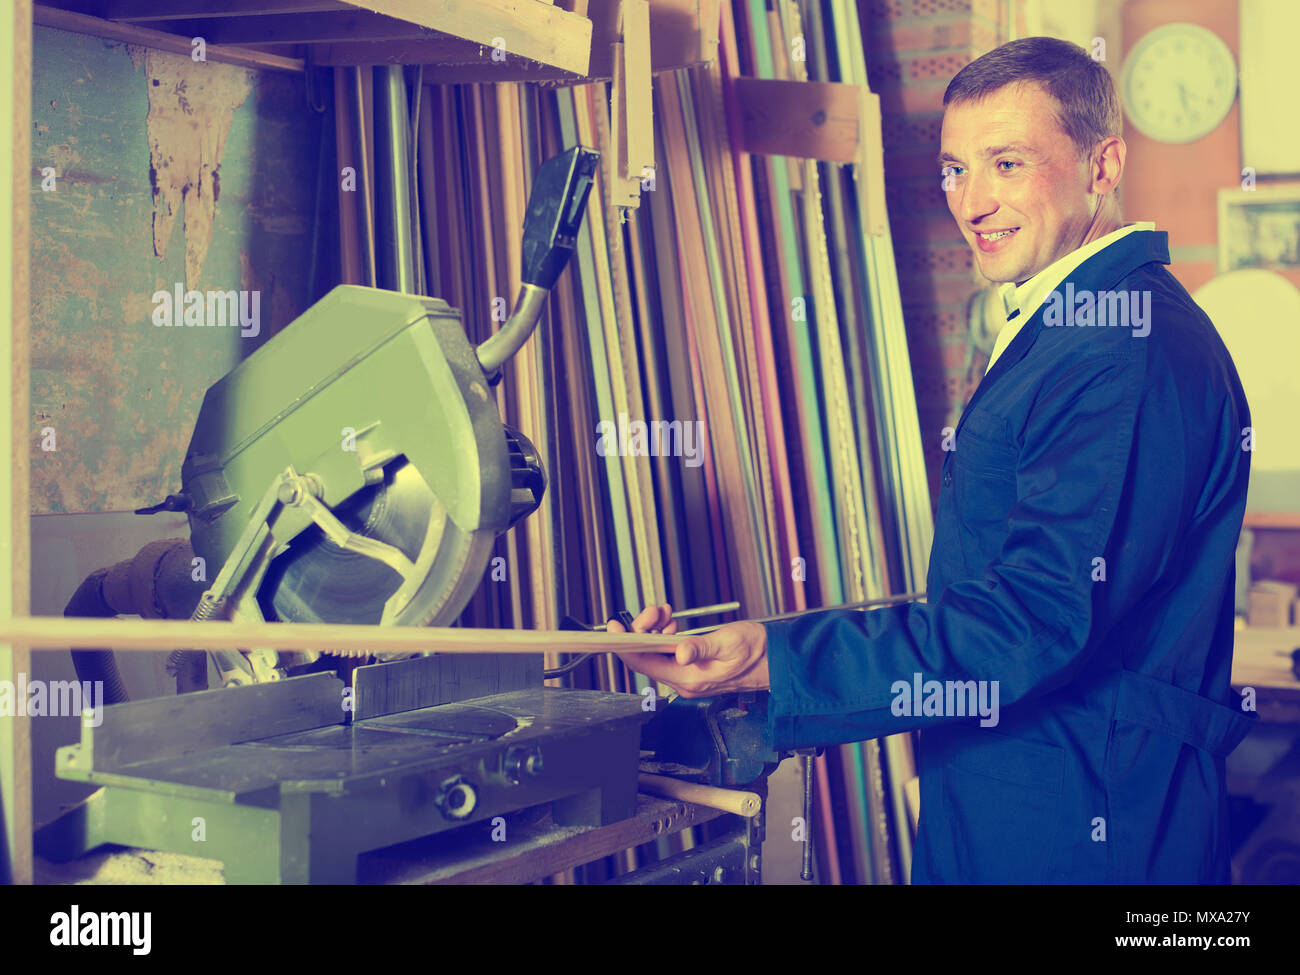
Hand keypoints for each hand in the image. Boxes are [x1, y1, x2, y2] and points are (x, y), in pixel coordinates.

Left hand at [609, 603, 769, 697]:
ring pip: (656, 652)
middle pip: (647, 656)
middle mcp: (685, 681)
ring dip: (655, 629)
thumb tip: (680, 652)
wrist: (776, 660)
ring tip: (665, 613)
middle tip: (654, 611)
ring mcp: (688, 675)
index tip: (614, 627)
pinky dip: (665, 634)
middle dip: (644, 630)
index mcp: (689, 679)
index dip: (625, 644)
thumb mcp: (729, 643)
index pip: (644, 664)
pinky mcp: (693, 667)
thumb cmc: (757, 652)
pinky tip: (672, 622)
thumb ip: (701, 647)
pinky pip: (668, 651)